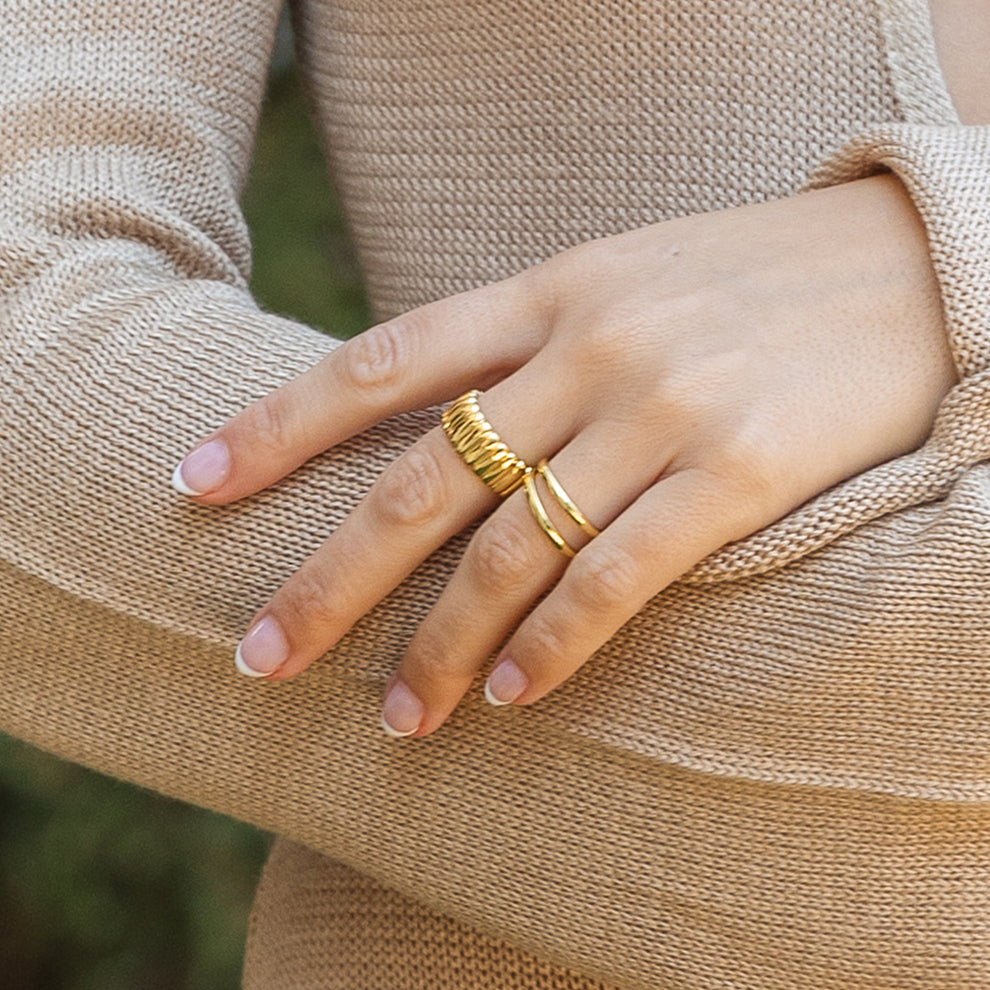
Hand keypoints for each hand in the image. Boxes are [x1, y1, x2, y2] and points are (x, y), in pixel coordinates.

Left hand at [172, 175, 955, 737]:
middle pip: (422, 479)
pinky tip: (514, 692)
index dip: (278, 425)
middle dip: (331, 578)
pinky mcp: (737, 470)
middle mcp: (588, 349)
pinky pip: (618, 573)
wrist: (907, 264)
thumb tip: (441, 422)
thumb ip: (530, 344)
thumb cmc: (749, 281)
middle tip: (261, 659)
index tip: (196, 484)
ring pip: (512, 546)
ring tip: (397, 718)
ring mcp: (660, 410)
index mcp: (548, 292)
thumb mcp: (622, 279)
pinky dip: (557, 641)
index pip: (381, 362)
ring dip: (443, 645)